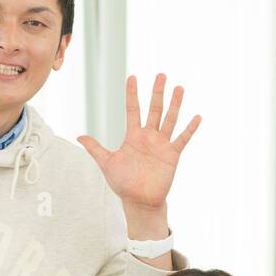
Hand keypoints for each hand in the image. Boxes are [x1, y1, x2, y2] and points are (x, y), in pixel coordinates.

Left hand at [77, 74, 200, 211]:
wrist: (139, 201)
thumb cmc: (123, 183)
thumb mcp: (107, 163)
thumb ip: (95, 149)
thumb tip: (78, 137)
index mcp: (133, 136)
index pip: (133, 109)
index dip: (132, 94)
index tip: (132, 77)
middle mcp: (149, 137)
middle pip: (154, 109)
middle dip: (157, 92)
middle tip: (161, 75)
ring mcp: (162, 145)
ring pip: (169, 119)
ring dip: (175, 104)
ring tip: (179, 88)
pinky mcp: (172, 155)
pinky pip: (182, 139)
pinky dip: (190, 129)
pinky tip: (197, 117)